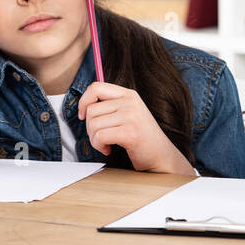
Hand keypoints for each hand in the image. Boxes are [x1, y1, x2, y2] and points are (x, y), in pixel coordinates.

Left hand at [77, 81, 192, 174]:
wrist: (162, 157)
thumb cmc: (142, 139)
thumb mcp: (128, 114)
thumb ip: (111, 106)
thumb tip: (84, 105)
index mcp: (128, 94)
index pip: (96, 87)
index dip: (83, 101)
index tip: (82, 115)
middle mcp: (130, 102)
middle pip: (91, 110)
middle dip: (90, 128)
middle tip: (100, 137)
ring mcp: (131, 116)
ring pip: (93, 124)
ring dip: (95, 140)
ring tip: (106, 144)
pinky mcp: (129, 132)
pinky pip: (99, 137)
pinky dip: (100, 146)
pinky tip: (109, 150)